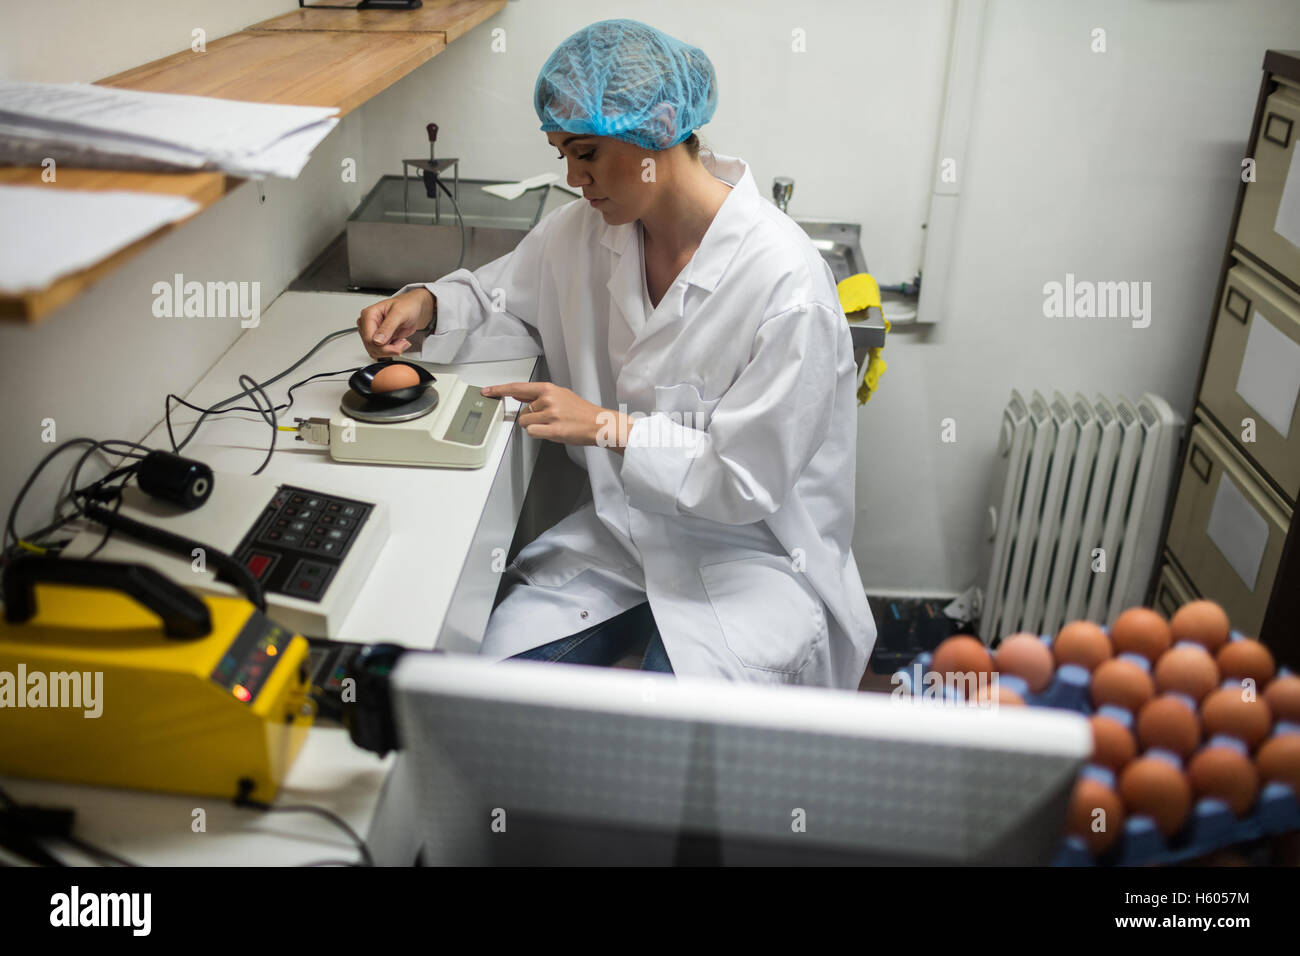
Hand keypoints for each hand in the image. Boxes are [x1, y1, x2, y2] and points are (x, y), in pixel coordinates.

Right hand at [357, 288, 434, 359]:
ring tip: (402, 342)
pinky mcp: (380, 339)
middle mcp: (369, 324)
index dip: (381, 346)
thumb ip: (388, 326)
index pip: (368, 338)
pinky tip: (399, 343)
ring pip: (375, 351)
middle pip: (371, 346)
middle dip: (388, 349)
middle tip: (402, 343)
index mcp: (369, 315)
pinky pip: (381, 352)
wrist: (416, 309)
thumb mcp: (399, 313)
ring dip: (391, 350)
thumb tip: (377, 340)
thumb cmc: (408, 305)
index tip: (396, 348)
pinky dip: (392, 351)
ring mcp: (374, 333)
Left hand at [483, 381, 630, 452]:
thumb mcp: (560, 396)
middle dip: (532, 418)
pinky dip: (539, 434)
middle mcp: (548, 399)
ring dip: (536, 428)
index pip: (518, 387)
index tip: (487, 391)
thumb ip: (538, 396)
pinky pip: (533, 433)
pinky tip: (553, 432)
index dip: (500, 390)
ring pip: (526, 424)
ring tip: (554, 425)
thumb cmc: (581, 411)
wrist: (599, 423)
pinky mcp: (554, 429)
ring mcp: (551, 414)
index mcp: (549, 389)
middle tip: (550, 419)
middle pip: (523, 412)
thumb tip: (518, 395)